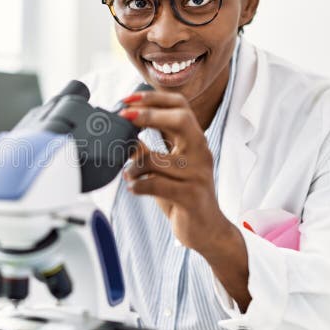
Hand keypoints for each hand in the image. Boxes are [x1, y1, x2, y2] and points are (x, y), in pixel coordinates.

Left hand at [118, 90, 232, 253]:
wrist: (207, 230)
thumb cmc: (183, 195)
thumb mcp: (165, 169)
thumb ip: (147, 151)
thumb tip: (122, 133)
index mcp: (194, 141)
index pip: (180, 106)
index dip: (153, 99)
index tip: (127, 99)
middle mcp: (201, 153)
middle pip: (181, 119)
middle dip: (149, 115)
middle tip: (125, 118)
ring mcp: (198, 174)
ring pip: (157, 159)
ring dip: (134, 167)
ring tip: (129, 175)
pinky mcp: (192, 196)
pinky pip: (157, 184)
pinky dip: (139, 186)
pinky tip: (135, 188)